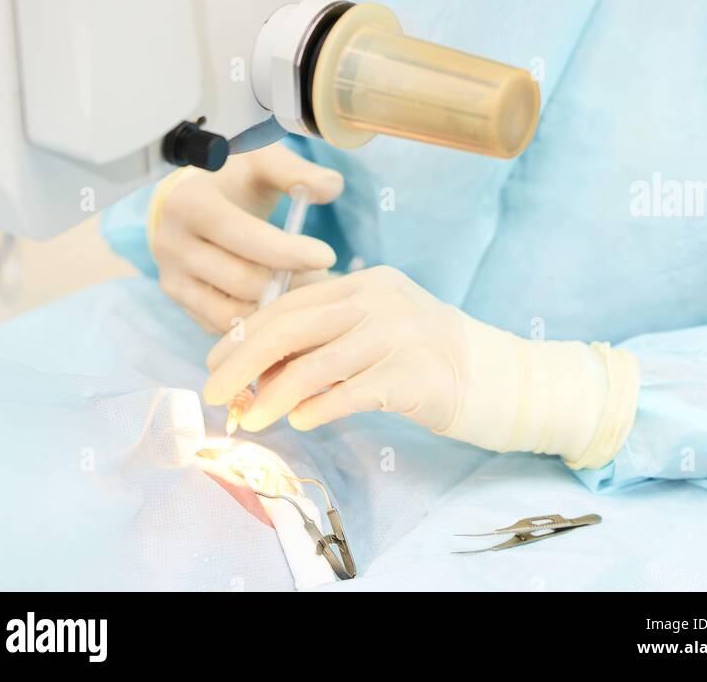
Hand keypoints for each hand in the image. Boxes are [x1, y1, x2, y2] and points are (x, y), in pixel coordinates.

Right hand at [153, 143, 341, 334]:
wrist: (198, 194)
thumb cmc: (236, 175)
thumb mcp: (263, 159)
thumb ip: (296, 171)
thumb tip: (329, 187)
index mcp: (189, 202)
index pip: (242, 235)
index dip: (287, 250)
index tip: (327, 256)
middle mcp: (171, 243)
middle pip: (240, 280)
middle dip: (288, 283)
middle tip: (324, 276)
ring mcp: (170, 276)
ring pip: (230, 313)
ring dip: (274, 308)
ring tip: (306, 291)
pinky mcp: (178, 300)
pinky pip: (221, 325)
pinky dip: (255, 322)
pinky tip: (281, 303)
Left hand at [203, 265, 468, 433]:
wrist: (495, 377)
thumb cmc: (421, 359)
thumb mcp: (372, 334)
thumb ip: (322, 343)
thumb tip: (254, 375)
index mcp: (363, 283)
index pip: (290, 303)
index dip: (244, 334)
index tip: (212, 363)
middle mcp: (379, 300)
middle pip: (294, 327)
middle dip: (243, 362)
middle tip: (212, 394)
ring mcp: (399, 334)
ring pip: (317, 363)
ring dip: (274, 395)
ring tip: (249, 421)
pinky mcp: (414, 373)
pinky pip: (354, 392)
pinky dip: (320, 407)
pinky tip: (300, 422)